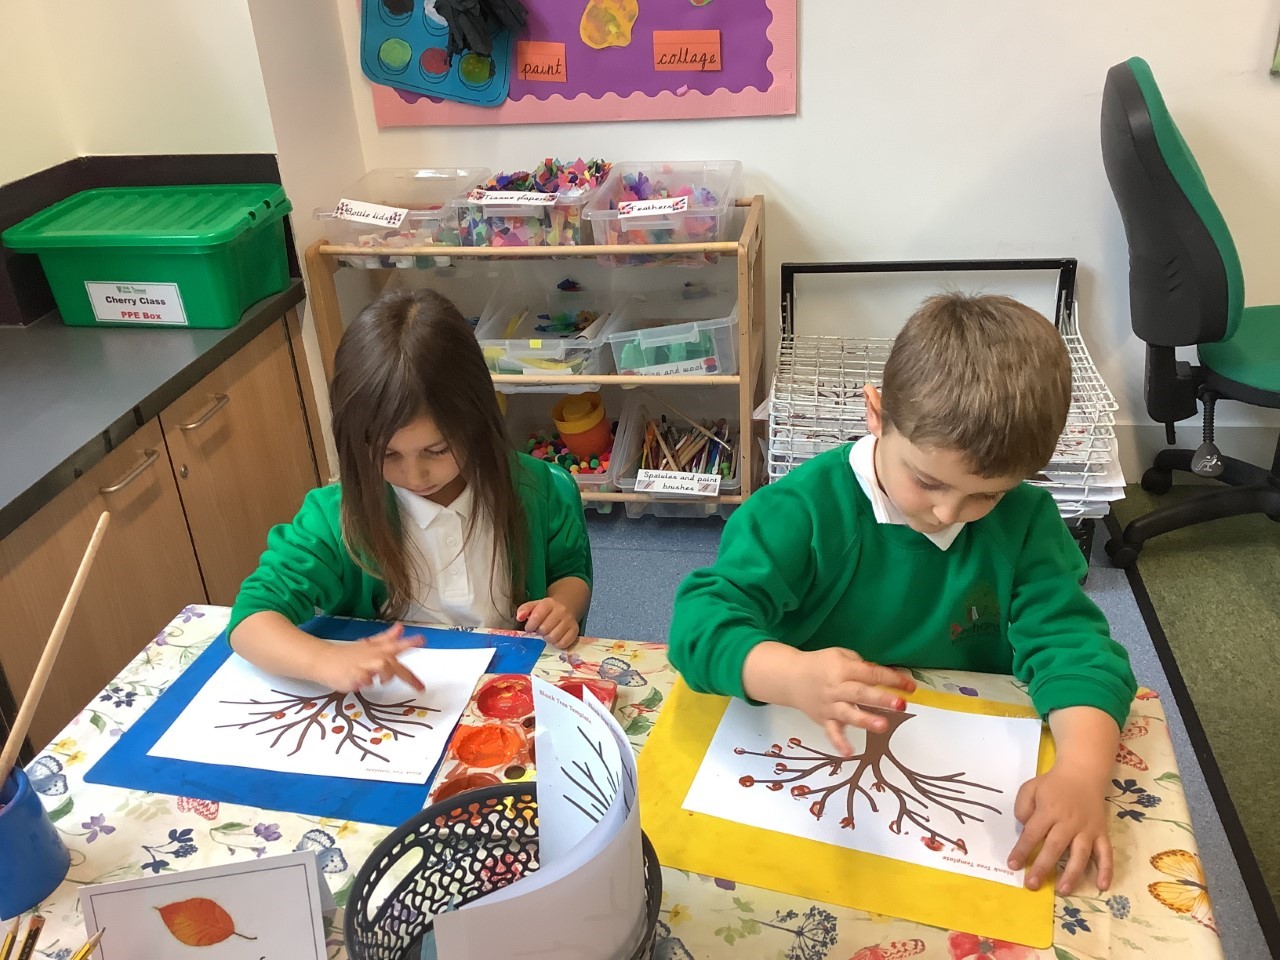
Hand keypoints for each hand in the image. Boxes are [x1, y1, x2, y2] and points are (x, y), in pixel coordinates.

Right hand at [314, 622, 424, 692]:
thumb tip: (400, 627)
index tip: (423, 640)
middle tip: (419, 687)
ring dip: (387, 675)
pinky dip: (365, 681)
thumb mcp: (369, 645)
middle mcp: (373, 656)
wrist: (323, 660)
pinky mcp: (352, 677)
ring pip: (383, 667)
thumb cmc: (349, 655)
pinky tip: (362, 682)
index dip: (410, 643)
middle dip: (407, 675)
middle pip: (393, 661)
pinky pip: (363, 680)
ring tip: (381, 681)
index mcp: (378, 650)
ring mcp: (363, 666)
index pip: (397, 645)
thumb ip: (386, 638)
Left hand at [516, 596, 578, 648]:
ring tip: (548, 633)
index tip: (529, 628)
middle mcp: (561, 611)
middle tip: (540, 630)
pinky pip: (564, 643)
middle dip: (539, 632)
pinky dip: (557, 644)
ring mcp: (569, 620)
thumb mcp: (534, 605)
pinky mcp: (575, 630)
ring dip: (548, 638)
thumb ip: (524, 609)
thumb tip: (519, 617)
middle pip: (544, 629)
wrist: (566, 605)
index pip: (536, 617)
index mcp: (549, 603)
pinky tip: (556, 638)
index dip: (530, 626)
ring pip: (553, 637)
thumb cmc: (546, 609)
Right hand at [783, 647, 915, 754]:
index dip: (892, 679)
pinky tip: (849, 752)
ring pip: (848, 714)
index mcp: (842, 669)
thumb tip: (884, 677)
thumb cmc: (821, 665)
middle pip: (860, 693)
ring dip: (866, 720)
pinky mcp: (823, 720)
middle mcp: (835, 688)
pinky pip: (831, 732)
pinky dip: (839, 743)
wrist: (790, 677)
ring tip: (883, 727)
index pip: (870, 674)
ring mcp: (829, 706)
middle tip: (900, 705)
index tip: (910, 686)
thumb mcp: (840, 655)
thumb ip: (861, 666)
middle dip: (881, 699)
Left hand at [1007, 760, 1111, 893]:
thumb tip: (1025, 829)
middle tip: (1032, 884)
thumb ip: (1022, 807)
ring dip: (1072, 874)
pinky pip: (1106, 853)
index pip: (1033, 834)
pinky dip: (1106, 870)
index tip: (1013, 865)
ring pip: (1080, 854)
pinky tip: (1102, 886)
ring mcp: (1087, 828)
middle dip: (1042, 867)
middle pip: (1055, 847)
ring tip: (1063, 890)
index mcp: (1049, 810)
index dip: (1022, 850)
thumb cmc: (1053, 783)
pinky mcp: (1102, 832)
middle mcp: (1068, 821)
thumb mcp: (1030, 788)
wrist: (1083, 772)